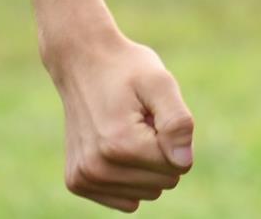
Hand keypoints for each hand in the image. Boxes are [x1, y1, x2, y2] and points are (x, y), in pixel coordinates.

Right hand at [48, 33, 193, 210]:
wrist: (83, 62)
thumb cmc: (127, 69)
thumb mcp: (160, 82)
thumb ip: (177, 121)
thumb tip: (183, 162)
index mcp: (120, 145)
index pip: (178, 167)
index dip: (174, 137)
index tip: (153, 114)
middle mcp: (96, 168)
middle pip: (163, 183)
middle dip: (160, 151)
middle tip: (140, 121)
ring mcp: (83, 178)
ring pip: (145, 193)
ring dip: (144, 163)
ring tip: (127, 129)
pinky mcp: (77, 182)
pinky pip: (125, 199)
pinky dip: (129, 176)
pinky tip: (115, 146)